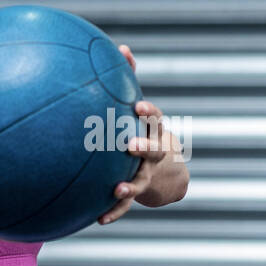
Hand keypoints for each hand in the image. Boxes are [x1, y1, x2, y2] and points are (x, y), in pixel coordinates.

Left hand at [99, 46, 171, 224]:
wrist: (167, 171)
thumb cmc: (144, 130)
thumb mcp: (140, 109)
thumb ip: (129, 78)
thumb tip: (122, 46)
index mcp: (153, 130)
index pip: (155, 118)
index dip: (149, 112)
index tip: (137, 106)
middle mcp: (154, 152)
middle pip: (154, 150)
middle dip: (144, 147)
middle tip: (130, 145)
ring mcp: (147, 174)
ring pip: (141, 180)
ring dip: (130, 186)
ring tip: (117, 189)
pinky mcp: (137, 193)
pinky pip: (125, 205)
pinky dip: (114, 212)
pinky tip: (98, 220)